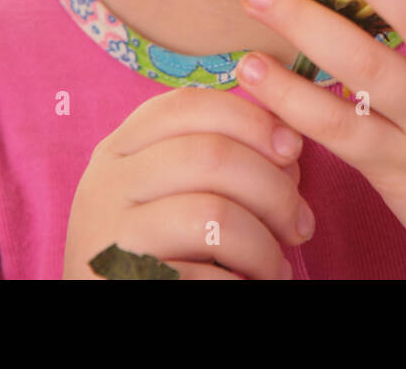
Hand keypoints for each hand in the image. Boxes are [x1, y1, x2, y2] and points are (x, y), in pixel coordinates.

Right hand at [63, 86, 313, 278]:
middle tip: (299, 225)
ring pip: (213, 214)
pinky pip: (201, 274)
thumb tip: (287, 148)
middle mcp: (108, 181)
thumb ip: (216, 158)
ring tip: (275, 267)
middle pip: (211, 155)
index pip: (189, 105)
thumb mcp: (170, 188)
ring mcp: (109, 231)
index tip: (293, 149)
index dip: (251, 120)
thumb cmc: (157, 244)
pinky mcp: (121, 278)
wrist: (106, 300)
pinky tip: (248, 285)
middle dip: (274, 189)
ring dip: (263, 244)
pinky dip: (240, 281)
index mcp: (123, 147)